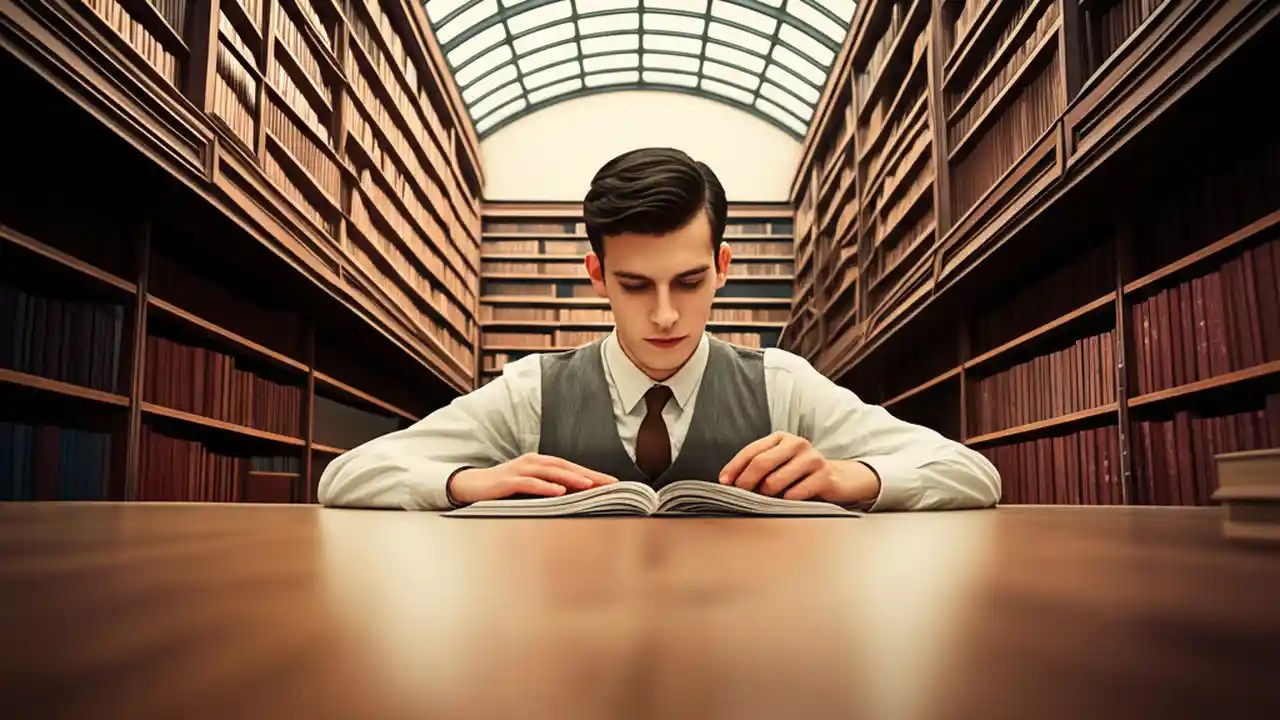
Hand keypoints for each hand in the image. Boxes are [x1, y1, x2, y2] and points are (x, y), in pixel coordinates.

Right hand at [448, 454, 618, 504]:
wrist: (468, 485)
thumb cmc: (501, 488)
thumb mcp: (528, 487)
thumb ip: (547, 489)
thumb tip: (573, 497)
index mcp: (539, 463)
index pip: (570, 467)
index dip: (591, 474)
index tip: (612, 483)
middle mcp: (532, 462)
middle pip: (565, 466)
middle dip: (589, 474)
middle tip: (609, 484)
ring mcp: (519, 469)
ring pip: (551, 471)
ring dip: (571, 477)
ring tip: (589, 485)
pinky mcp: (507, 480)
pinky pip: (530, 482)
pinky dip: (546, 486)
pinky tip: (559, 491)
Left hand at [718, 432, 880, 505]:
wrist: (840, 478)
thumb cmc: (801, 473)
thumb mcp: (780, 463)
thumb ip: (758, 466)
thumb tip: (730, 482)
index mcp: (781, 438)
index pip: (751, 450)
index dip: (735, 467)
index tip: (724, 482)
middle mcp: (797, 444)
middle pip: (761, 463)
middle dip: (746, 482)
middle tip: (741, 494)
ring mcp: (812, 459)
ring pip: (775, 481)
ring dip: (768, 494)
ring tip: (773, 496)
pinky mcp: (824, 476)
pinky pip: (794, 494)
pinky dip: (787, 500)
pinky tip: (791, 499)